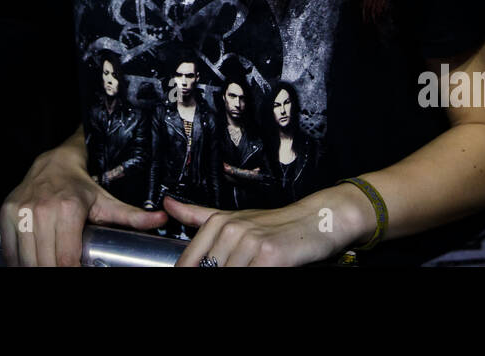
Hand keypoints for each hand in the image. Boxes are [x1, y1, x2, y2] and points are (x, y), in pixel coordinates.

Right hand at [0, 146, 166, 266]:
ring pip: (24, 260)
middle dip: (55, 273)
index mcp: (68, 209)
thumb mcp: (107, 201)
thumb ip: (132, 215)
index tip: (78, 275)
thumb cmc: (80, 186)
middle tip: (66, 272)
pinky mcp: (6, 214)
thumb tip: (162, 218)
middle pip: (44, 264)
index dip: (71, 273)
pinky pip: (9, 252)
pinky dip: (18, 264)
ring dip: (35, 270)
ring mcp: (20, 212)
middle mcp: (41, 210)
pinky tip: (32, 264)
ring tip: (49, 268)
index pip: (66, 259)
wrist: (52, 163)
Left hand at [166, 194, 348, 266]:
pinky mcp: (269, 256)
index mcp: (217, 223)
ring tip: (249, 269)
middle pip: (208, 271)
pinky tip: (262, 272)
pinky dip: (253, 278)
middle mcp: (230, 230)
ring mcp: (249, 243)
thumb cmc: (275, 224)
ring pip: (226, 275)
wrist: (317, 220)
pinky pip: (250, 277)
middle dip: (213, 278)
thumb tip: (167, 204)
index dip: (188, 273)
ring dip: (234, 277)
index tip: (182, 280)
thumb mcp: (234, 217)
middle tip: (236, 269)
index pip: (189, 262)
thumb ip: (198, 215)